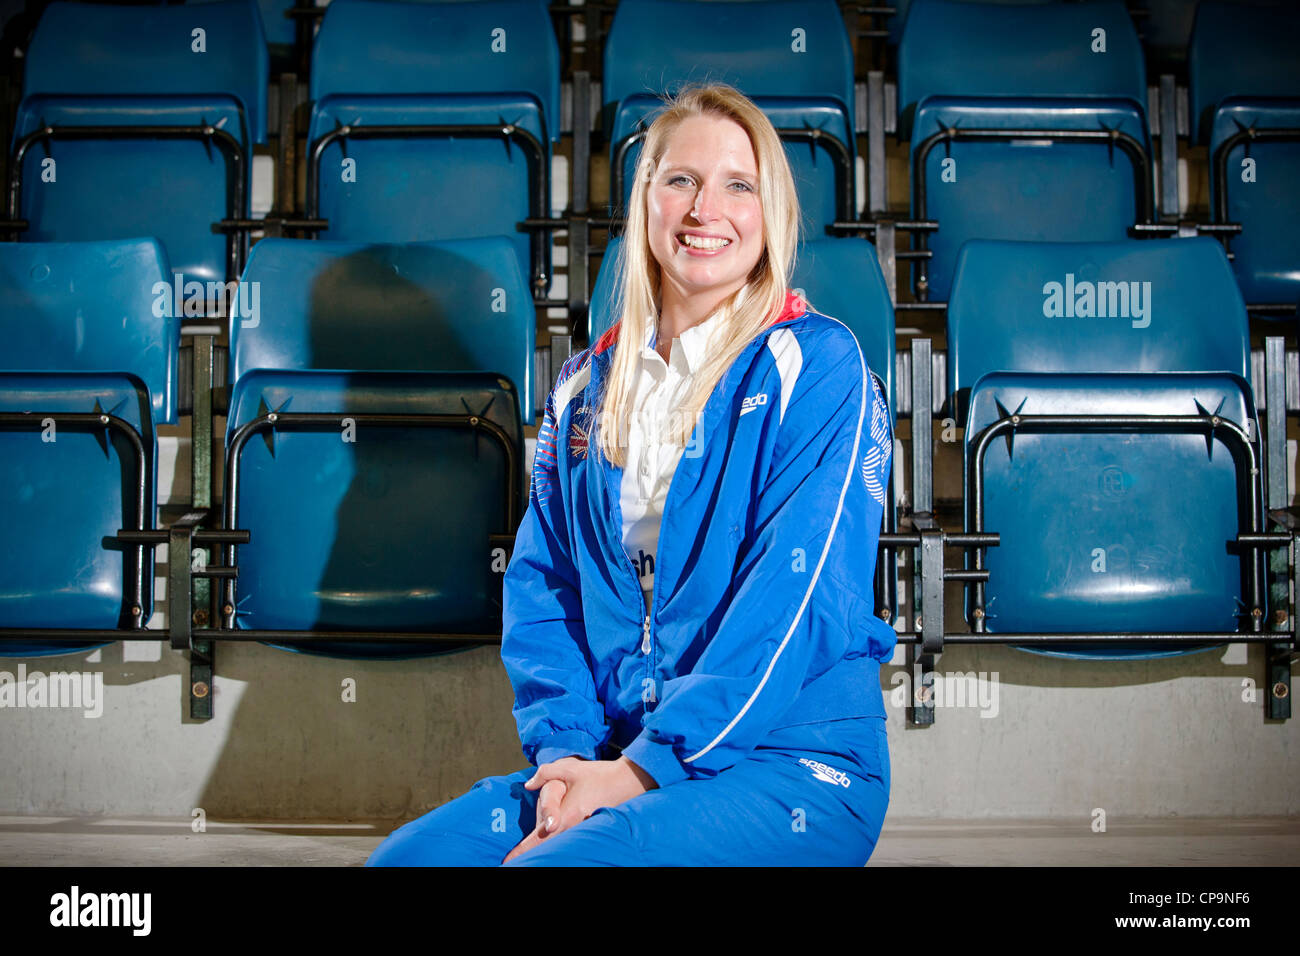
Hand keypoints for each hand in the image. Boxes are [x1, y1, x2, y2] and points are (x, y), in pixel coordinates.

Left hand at [502, 756, 657, 863]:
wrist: (628, 781)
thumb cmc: (599, 775)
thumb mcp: (570, 769)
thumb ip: (545, 774)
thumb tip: (529, 784)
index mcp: (566, 815)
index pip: (539, 838)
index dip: (522, 851)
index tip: (508, 860)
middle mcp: (574, 827)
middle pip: (548, 849)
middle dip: (531, 856)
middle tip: (513, 863)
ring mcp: (585, 830)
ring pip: (561, 847)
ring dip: (546, 852)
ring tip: (530, 858)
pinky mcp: (593, 830)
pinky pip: (573, 842)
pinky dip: (560, 847)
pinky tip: (554, 849)